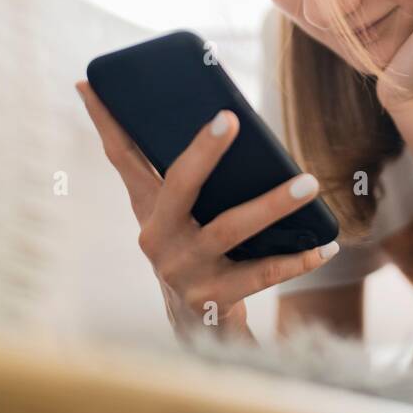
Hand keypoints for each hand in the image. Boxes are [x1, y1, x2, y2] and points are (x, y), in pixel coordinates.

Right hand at [74, 80, 338, 343]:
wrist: (202, 330)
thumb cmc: (201, 250)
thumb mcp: (184, 214)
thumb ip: (192, 173)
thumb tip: (227, 116)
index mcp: (148, 207)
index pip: (121, 157)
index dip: (103, 119)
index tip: (90, 82)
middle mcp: (157, 237)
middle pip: (178, 185)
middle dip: (203, 151)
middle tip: (231, 118)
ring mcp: (182, 270)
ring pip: (229, 228)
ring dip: (272, 204)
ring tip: (309, 183)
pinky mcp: (212, 299)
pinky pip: (260, 274)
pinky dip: (295, 259)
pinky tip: (323, 246)